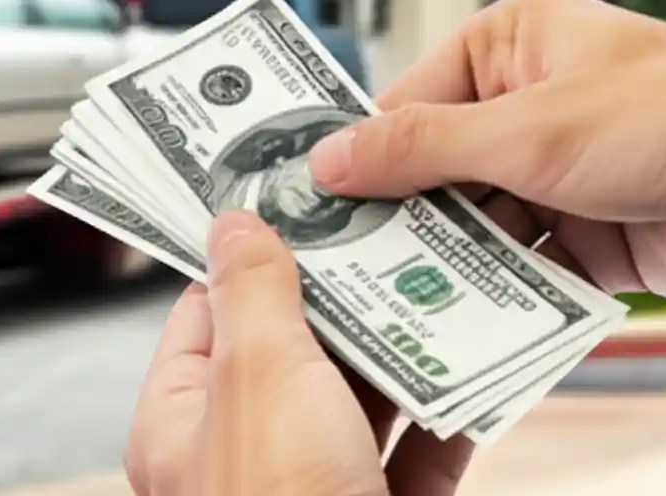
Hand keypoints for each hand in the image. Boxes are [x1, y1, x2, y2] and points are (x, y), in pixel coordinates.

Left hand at [125, 211, 472, 495]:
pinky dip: (450, 412)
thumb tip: (232, 223)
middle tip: (392, 230)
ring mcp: (315, 484)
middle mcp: (246, 450)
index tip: (297, 197)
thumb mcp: (259, 381)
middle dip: (346, 292)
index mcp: (185, 419)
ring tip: (448, 280)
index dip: (252, 249)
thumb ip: (251, 296)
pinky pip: (417, 449)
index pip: (208, 308)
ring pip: (360, 394)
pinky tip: (480, 368)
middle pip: (294, 345)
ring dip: (405, 344)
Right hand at [308, 0, 665, 298]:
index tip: (301, 200)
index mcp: (505, 50)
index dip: (354, 155)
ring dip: (438, 263)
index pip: (403, 104)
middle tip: (331, 264)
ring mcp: (550, 174)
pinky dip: (489, 294)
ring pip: (467, 225)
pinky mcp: (580, 233)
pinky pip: (513, 267)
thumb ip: (424, 148)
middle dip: (391, 218)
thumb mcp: (532, 129)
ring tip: (379, 302)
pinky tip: (449, 324)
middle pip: (428, 170)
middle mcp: (520, 108)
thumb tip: (330, 157)